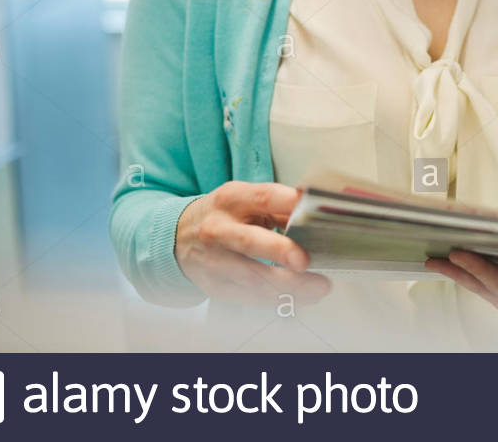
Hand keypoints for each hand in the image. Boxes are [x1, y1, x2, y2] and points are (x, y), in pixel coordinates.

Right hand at [175, 181, 330, 305]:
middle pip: (249, 241)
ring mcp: (214, 261)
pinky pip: (249, 297)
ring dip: (288, 287)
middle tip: (306, 262)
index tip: (315, 213)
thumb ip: (281, 207)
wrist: (179, 237)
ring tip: (318, 287)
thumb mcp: (247, 200)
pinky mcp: (215, 287)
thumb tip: (317, 216)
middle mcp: (219, 229)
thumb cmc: (225, 216)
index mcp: (232, 199)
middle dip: (279, 252)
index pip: (264, 198)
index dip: (289, 204)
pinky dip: (277, 300)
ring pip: (251, 278)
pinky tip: (300, 297)